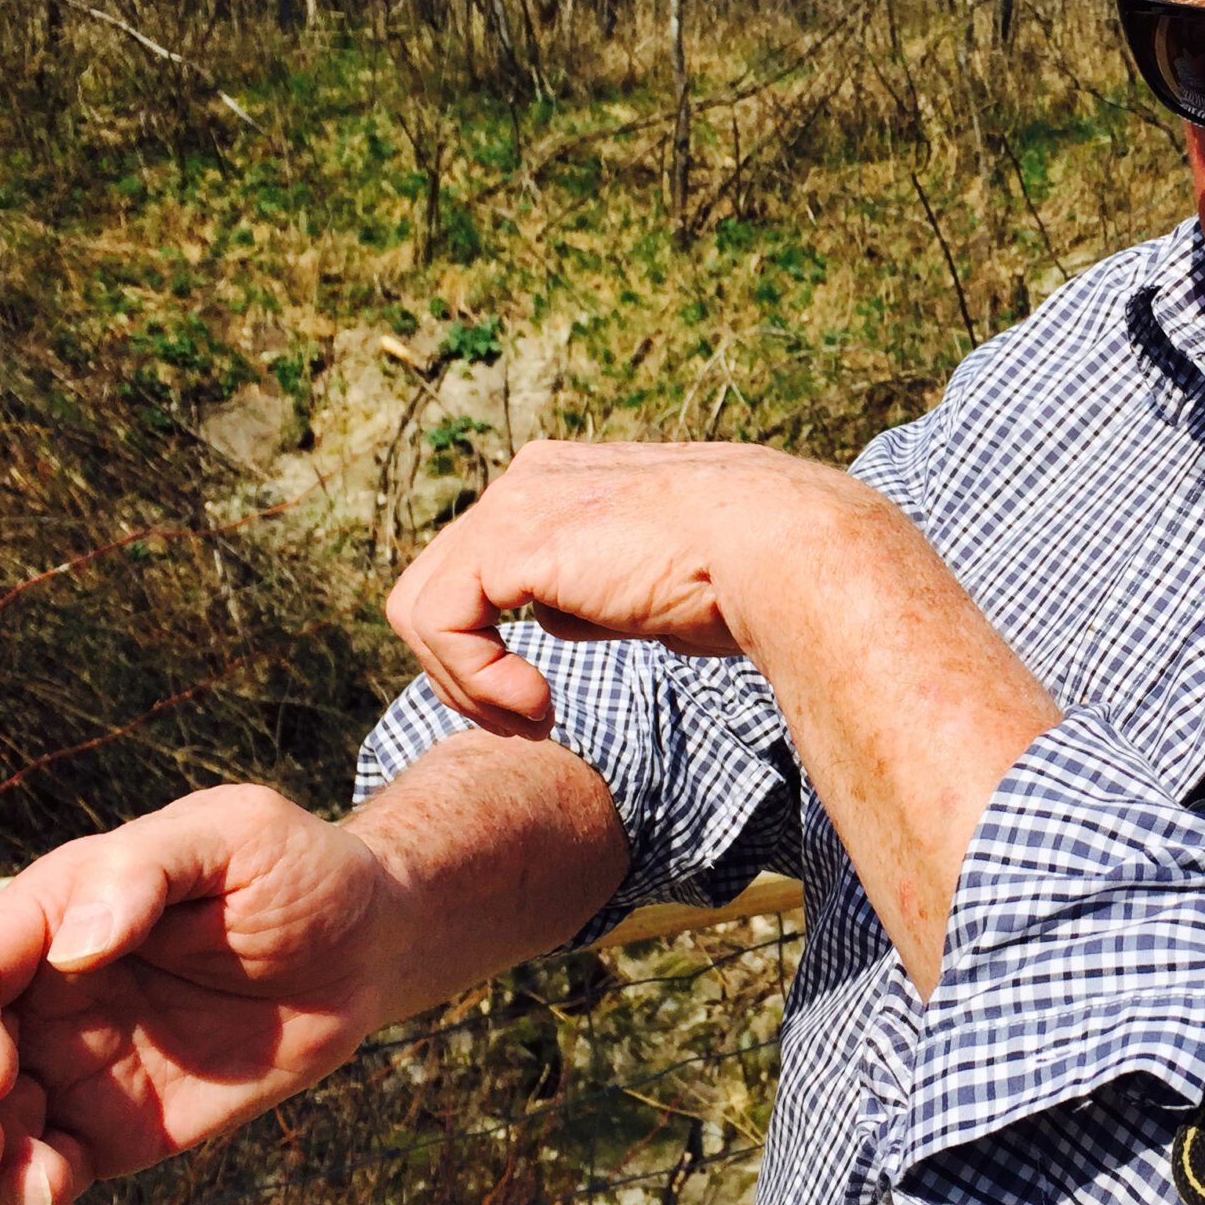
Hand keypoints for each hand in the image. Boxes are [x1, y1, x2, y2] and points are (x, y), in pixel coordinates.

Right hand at [0, 785, 402, 1204]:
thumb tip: (73, 946)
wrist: (364, 949)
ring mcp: (68, 1067)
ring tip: (53, 1194)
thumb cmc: (302, 873)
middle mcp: (41, 996)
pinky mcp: (108, 1129)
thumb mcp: (239, 835)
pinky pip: (36, 1182)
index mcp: (53, 914)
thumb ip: (150, 868)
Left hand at [383, 439, 875, 737]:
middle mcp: (530, 479)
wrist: (781, 550)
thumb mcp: (656, 585)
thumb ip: (597, 592)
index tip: (543, 707)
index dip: (491, 647)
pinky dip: (471, 679)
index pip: (484, 567)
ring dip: (464, 685)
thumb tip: (562, 615)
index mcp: (565, 480)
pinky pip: (440, 622)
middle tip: (529, 726)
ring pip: (423, 609)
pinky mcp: (509, 543)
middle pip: (441, 587)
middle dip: (467, 673)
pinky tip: (536, 705)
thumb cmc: (747, 578)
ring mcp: (514, 504)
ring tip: (532, 721)